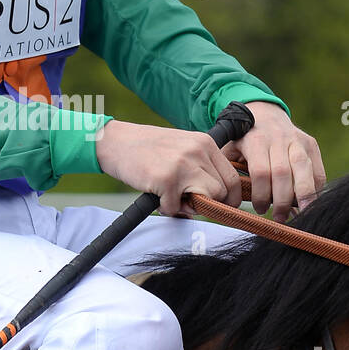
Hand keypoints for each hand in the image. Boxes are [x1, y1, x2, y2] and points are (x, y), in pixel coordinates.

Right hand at [94, 119, 241, 217]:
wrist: (115, 141)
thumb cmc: (147, 150)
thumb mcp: (182, 149)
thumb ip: (201, 168)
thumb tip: (218, 200)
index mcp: (206, 143)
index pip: (233, 179)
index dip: (229, 198)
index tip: (218, 206)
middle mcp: (198, 151)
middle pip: (223, 192)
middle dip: (208, 204)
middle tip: (186, 201)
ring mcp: (183, 164)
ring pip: (206, 201)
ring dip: (189, 208)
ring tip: (172, 199)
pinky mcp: (167, 179)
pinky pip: (175, 208)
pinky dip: (165, 208)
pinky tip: (156, 196)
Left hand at [225, 101, 325, 222]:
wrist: (264, 113)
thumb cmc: (244, 139)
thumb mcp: (230, 148)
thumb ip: (228, 170)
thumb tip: (227, 201)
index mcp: (255, 140)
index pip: (261, 172)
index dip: (261, 195)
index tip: (259, 209)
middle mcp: (278, 139)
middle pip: (283, 173)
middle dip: (281, 200)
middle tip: (278, 218)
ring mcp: (297, 140)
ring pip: (303, 169)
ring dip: (304, 196)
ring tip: (301, 215)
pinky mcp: (311, 144)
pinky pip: (317, 170)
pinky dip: (315, 189)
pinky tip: (308, 202)